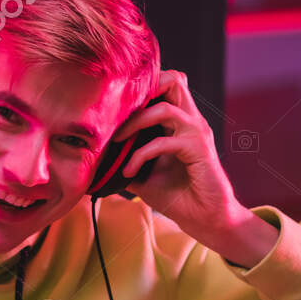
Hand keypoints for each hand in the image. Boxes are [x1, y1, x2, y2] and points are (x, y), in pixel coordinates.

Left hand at [114, 69, 256, 252]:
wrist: (206, 219)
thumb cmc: (178, 196)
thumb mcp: (143, 175)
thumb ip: (125, 160)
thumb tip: (95, 157)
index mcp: (180, 122)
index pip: (167, 84)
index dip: (144, 85)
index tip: (117, 103)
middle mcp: (191, 121)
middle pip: (174, 80)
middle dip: (144, 88)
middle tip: (119, 109)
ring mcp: (196, 133)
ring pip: (165, 108)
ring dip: (135, 123)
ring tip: (116, 141)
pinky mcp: (199, 150)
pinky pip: (164, 142)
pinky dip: (140, 155)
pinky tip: (128, 172)